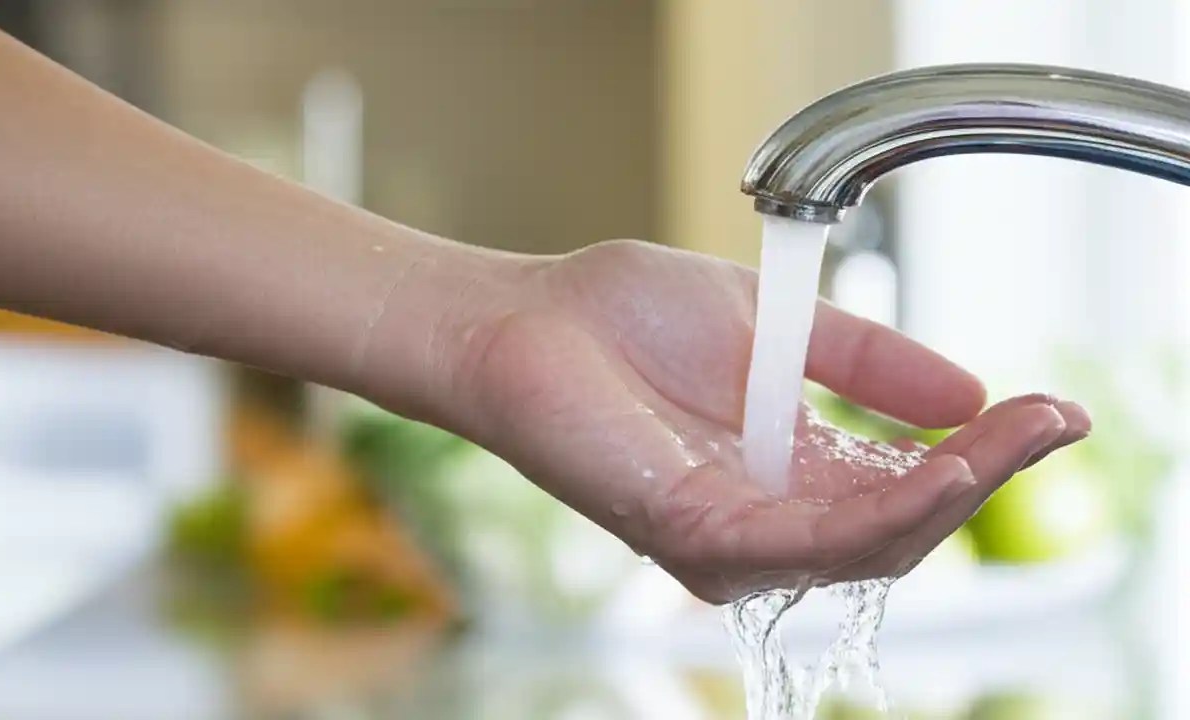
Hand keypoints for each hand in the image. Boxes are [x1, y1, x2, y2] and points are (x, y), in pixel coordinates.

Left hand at [451, 240, 1089, 603]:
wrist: (526, 319)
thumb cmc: (621, 319)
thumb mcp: (774, 328)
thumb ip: (864, 361)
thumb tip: (968, 393)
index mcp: (790, 467)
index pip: (906, 483)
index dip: (985, 453)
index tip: (1051, 408)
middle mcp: (766, 516)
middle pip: (900, 526)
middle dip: (983, 475)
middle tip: (1049, 421)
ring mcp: (730, 536)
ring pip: (864, 546)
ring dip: (947, 498)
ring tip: (1007, 443)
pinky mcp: (692, 534)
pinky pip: (801, 543)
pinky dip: (877, 514)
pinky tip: (935, 473)